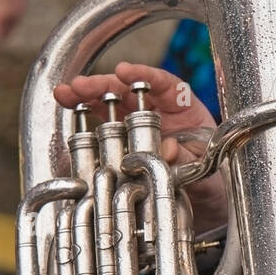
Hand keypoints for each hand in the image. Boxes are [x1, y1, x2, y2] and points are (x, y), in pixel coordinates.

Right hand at [54, 61, 228, 230]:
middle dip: (102, 85)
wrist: (205, 203)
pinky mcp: (124, 146)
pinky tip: (69, 124)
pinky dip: (86, 129)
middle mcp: (156, 112)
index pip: (163, 84)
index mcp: (182, 108)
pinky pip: (104, 134)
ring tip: (64, 94)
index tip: (123, 71)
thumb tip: (166, 150)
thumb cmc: (210, 178)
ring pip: (110, 107)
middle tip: (79, 85)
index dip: (143, 75)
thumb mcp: (202, 167)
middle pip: (127, 90)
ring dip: (86, 99)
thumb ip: (185, 158)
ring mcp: (138, 128)